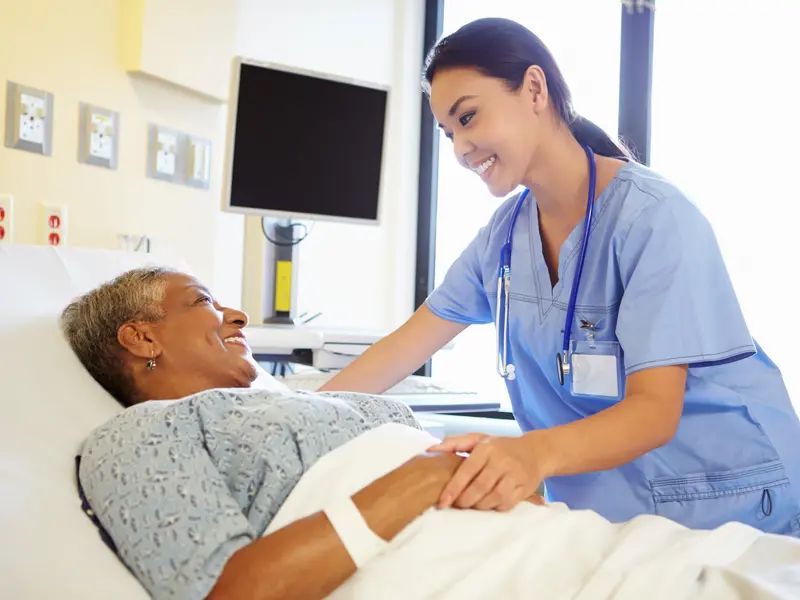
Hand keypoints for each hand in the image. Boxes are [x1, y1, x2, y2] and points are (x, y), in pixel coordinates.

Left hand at [427, 433, 545, 511]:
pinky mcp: (525, 488)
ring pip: (493, 498)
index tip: (442, 502)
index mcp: (487, 449)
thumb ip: (454, 443)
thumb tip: (430, 450)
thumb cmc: (500, 447)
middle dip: (464, 501)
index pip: (466, 471)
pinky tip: (488, 504)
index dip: (453, 489)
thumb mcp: (478, 439)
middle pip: (479, 488)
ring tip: (471, 504)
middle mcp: (502, 461)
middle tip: (457, 504)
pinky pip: (506, 504)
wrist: (535, 452)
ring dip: (478, 506)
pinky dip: (494, 508)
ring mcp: (515, 475)